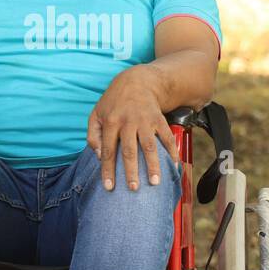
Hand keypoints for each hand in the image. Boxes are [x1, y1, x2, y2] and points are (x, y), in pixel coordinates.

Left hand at [86, 67, 178, 190]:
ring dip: (153, 165)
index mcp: (111, 122)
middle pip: (129, 150)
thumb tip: (99, 156)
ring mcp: (145, 120)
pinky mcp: (159, 119)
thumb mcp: (96, 114)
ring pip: (149, 145)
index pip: (108, 150)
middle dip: (131, 171)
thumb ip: (93, 135)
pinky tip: (175, 165)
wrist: (137, 81)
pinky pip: (167, 137)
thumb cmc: (114, 102)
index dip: (108, 170)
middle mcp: (128, 122)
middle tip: (133, 188)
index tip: (109, 187)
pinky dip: (172, 151)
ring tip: (156, 182)